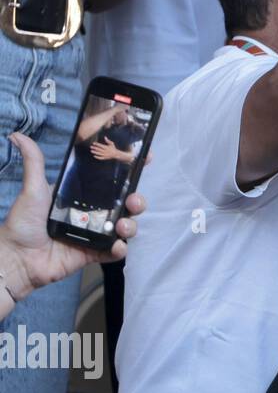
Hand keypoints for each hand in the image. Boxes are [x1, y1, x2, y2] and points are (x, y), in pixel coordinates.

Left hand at [0, 133, 145, 316]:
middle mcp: (93, 213)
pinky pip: (115, 251)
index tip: (145, 158)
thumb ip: (34, 163)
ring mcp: (96, 234)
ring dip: (131, 224)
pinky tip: (114, 245)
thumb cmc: (24, 222)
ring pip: (125, 226)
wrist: (17, 257)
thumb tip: (17, 135)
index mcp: (83, 196)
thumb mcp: (32, 189)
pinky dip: (119, 248)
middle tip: (133, 201)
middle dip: (137, 200)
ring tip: (121, 226)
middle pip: (126, 204)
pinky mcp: (95, 253)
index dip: (130, 170)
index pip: (112, 181)